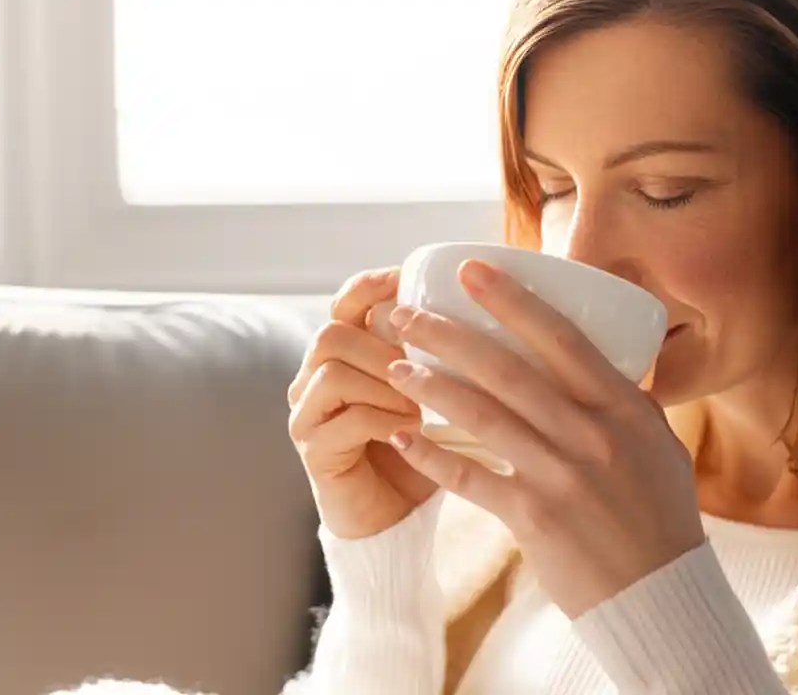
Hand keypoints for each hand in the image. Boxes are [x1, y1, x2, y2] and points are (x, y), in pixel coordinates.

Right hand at [287, 267, 436, 538]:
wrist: (398, 517)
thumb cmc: (421, 448)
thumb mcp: (434, 391)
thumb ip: (437, 351)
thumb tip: (488, 304)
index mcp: (345, 355)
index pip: (343, 303)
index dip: (371, 287)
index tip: (407, 281)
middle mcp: (314, 379)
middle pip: (332, 333)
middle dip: (382, 346)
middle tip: (421, 366)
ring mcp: (308, 415)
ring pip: (333, 373)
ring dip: (385, 385)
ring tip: (419, 406)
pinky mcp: (314, 452)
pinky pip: (345, 420)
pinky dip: (386, 420)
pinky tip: (412, 432)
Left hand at [384, 259, 705, 617]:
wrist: (661, 596)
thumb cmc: (661, 517)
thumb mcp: (660, 445)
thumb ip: (630, 403)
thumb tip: (610, 361)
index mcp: (623, 409)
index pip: (562, 339)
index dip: (513, 300)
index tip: (471, 270)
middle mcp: (592, 435)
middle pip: (508, 370)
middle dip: (449, 334)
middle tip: (404, 314)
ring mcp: (562, 476)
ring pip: (482, 417)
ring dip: (432, 387)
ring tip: (395, 367)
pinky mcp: (534, 518)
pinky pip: (470, 479)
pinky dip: (431, 457)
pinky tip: (400, 437)